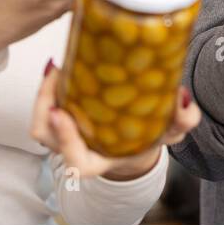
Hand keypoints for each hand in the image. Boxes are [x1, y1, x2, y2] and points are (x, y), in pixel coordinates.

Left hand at [29, 60, 200, 179]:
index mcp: (98, 160)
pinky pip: (45, 105)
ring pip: (40, 120)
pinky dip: (48, 87)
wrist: (137, 138)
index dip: (65, 139)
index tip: (60, 112)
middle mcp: (77, 149)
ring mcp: (65, 135)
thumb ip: (183, 119)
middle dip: (44, 104)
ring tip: (58, 67)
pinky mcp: (62, 115)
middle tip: (57, 73)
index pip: (75, 160)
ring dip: (43, 94)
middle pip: (47, 135)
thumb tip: (182, 98)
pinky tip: (61, 64)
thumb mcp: (171, 131)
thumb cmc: (148, 137)